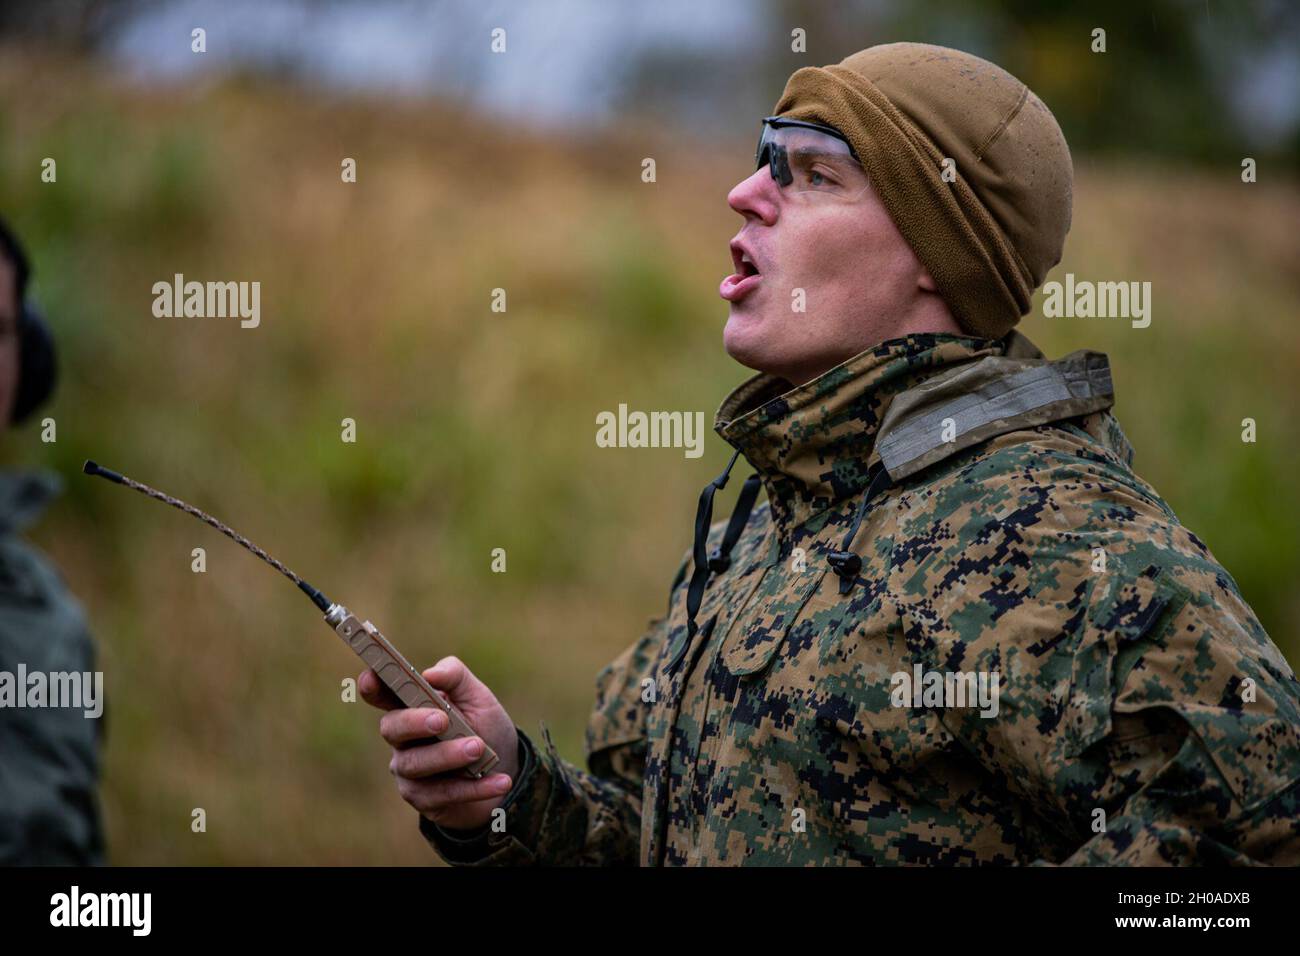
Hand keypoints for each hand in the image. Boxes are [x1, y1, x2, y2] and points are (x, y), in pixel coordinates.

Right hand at [360, 656, 519, 831]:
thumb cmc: (485, 727)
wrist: (507, 770)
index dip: (372, 686)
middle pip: (392, 728)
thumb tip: (430, 674)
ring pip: (415, 763)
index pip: (382, 693)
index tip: (371, 677)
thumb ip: (456, 677)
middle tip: (442, 720)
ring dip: (448, 755)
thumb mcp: (478, 697)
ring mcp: (408, 769)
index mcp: (410, 706)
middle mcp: (402, 738)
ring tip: (478, 748)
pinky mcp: (423, 799)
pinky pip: (442, 793)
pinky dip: (474, 787)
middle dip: (414, 723)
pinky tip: (500, 780)